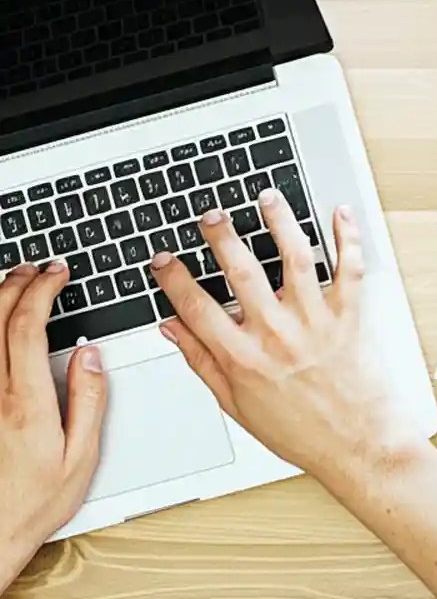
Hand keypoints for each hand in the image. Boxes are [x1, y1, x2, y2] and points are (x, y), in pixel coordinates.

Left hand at [0, 264, 107, 582]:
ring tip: (11, 282)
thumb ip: (88, 399)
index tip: (56, 274)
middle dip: (16, 283)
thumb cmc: (33, 501)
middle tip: (36, 270)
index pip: (27, 326)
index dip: (42, 290)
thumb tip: (90, 356)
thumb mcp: (81, 456)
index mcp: (26, 402)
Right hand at [151, 192, 431, 483]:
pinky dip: (348, 238)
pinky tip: (340, 214)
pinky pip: (350, 270)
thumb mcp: (237, 405)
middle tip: (210, 215)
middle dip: (221, 237)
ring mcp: (316, 323)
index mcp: (245, 359)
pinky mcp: (350, 318)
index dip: (174, 279)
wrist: (359, 446)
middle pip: (242, 272)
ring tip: (268, 199)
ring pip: (296, 258)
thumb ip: (203, 363)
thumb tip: (172, 330)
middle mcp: (278, 335)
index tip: (163, 259)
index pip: (197, 307)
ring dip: (280, 222)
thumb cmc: (302, 432)